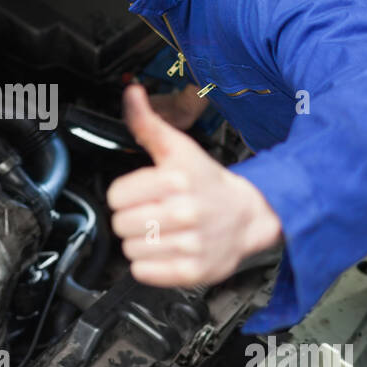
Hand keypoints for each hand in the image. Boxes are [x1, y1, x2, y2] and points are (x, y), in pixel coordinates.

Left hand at [109, 83, 281, 287]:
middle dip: (131, 218)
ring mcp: (190, 244)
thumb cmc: (209, 182)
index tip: (140, 194)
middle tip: (151, 213)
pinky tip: (165, 250)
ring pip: (130, 250)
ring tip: (160, 232)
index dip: (124, 194)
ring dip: (140, 243)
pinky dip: (149, 265)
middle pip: (121, 224)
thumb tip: (132, 93)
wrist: (250, 214)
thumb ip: (148, 123)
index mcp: (176, 179)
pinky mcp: (193, 271)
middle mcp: (184, 212)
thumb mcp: (179, 148)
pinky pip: (144, 273)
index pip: (116, 196)